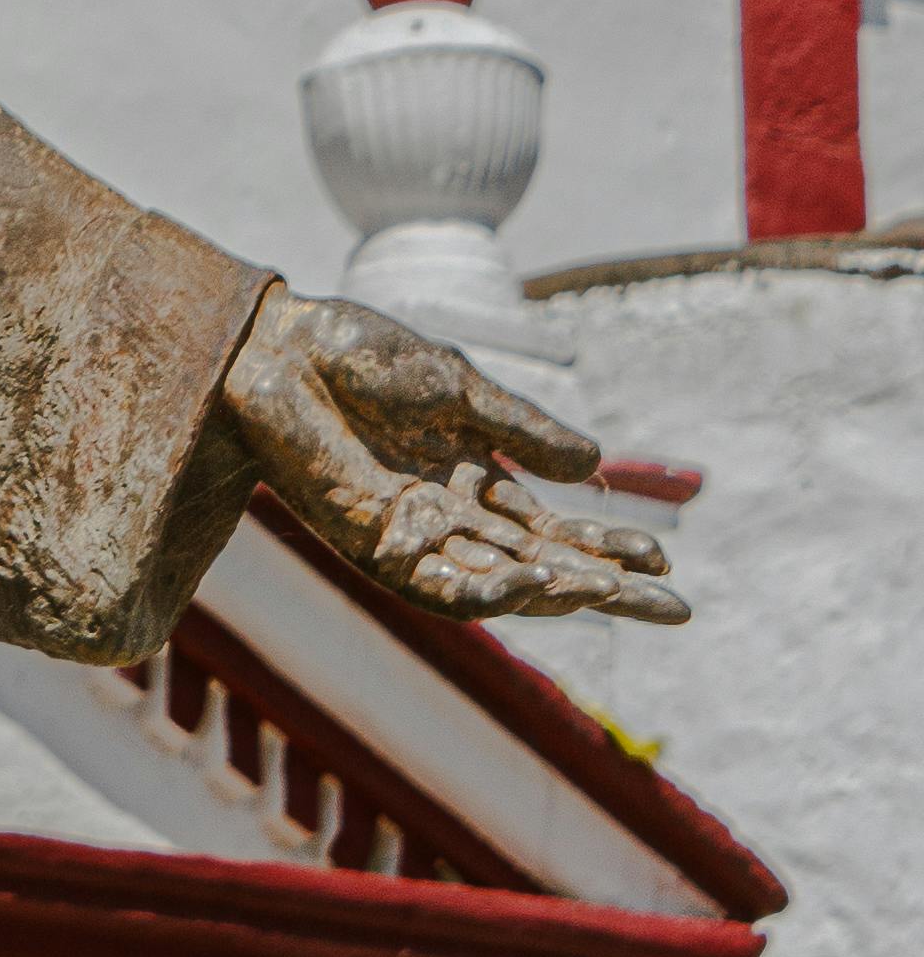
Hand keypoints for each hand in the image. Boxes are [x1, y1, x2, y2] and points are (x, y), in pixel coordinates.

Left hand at [220, 280, 689, 627]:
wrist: (281, 348)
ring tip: (615, 595)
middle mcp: (446, 514)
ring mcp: (411, 533)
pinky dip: (487, 589)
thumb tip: (595, 466)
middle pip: (538, 567)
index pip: (549, 528)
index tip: (662, 559)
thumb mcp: (460, 387)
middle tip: (675, 608)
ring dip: (556, 594)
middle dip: (605, 587)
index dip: (604, 546)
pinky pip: (437, 584)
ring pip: (496, 585)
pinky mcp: (372, 543)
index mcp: (470, 476)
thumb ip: (522, 428)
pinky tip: (534, 581)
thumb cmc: (359, 355)